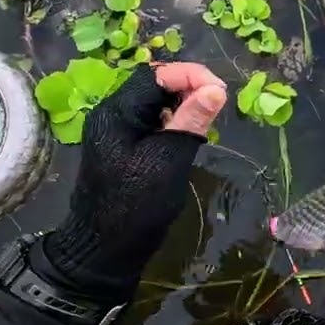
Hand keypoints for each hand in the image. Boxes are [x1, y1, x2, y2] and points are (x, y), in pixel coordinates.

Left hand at [39, 63, 227, 298]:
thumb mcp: (169, 161)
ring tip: (205, 121)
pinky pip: (150, 123)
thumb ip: (190, 122)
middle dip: (187, 88)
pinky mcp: (122, 148)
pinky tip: (187, 137)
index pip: (155, 75)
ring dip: (182, 105)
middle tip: (216, 105)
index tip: (220, 91)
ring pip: (153, 103)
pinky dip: (172, 123)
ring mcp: (115, 132)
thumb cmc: (136, 206)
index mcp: (116, 113)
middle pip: (153, 85)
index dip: (190, 76)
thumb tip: (216, 89)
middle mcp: (111, 114)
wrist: (104, 249)